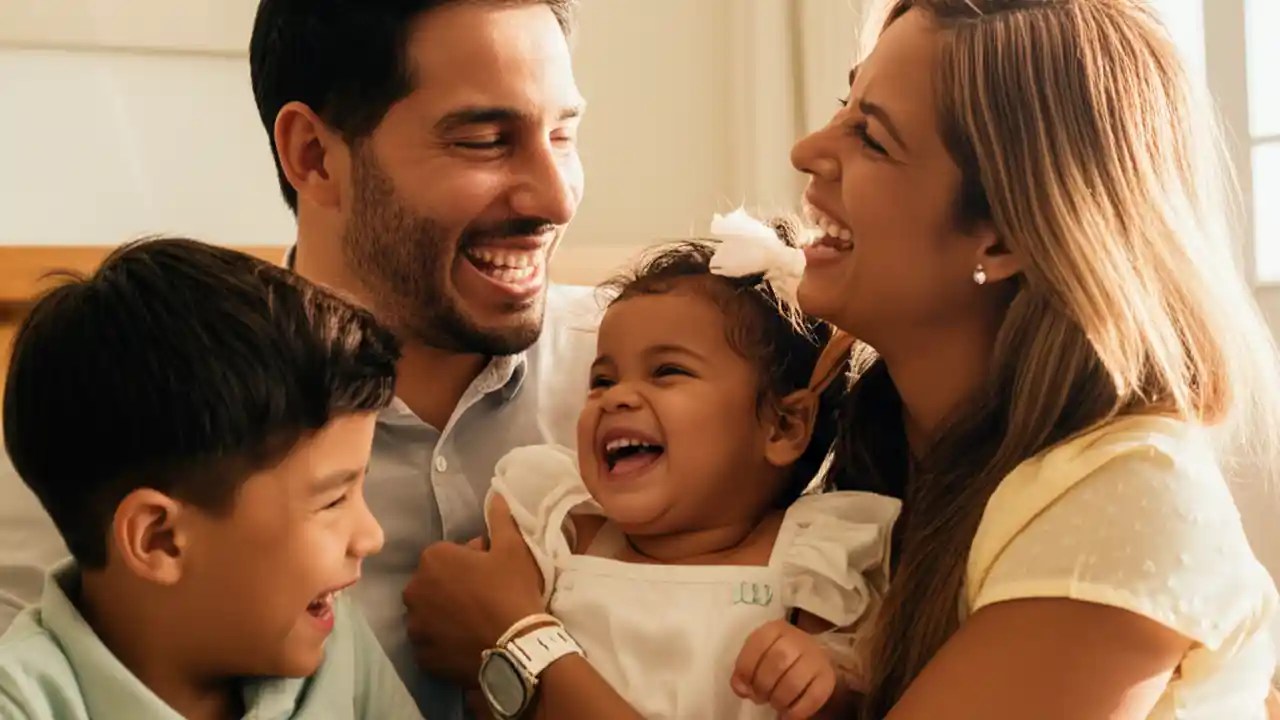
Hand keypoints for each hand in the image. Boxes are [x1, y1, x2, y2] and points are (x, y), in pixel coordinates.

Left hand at [403, 494, 544, 683]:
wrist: (516, 646)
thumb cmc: (512, 591)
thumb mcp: (513, 549)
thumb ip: (500, 519)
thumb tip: (496, 494)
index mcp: (432, 559)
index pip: (447, 555)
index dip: (469, 563)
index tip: (489, 574)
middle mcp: (414, 590)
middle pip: (433, 584)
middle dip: (451, 588)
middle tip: (482, 598)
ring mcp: (415, 626)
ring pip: (429, 614)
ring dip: (444, 615)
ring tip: (474, 623)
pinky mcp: (421, 655)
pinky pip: (430, 642)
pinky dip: (443, 642)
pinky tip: (466, 642)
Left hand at [732, 619, 837, 719]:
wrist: (811, 662)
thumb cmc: (777, 660)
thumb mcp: (758, 657)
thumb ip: (745, 669)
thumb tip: (741, 689)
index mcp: (775, 629)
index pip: (758, 643)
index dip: (746, 669)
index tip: (744, 686)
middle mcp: (798, 639)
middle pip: (777, 662)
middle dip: (763, 686)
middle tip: (760, 697)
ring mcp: (815, 657)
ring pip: (793, 682)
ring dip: (778, 700)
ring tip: (775, 704)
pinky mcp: (827, 678)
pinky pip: (812, 698)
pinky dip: (796, 711)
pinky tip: (788, 715)